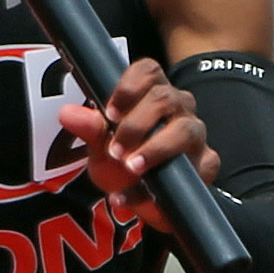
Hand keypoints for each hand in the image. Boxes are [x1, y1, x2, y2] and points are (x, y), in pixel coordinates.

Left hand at [59, 59, 217, 226]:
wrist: (142, 201)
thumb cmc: (124, 163)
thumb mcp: (102, 147)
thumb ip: (89, 128)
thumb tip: (66, 113)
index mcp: (152, 95)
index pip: (148, 71)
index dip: (129, 86)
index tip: (110, 113)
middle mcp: (178, 109)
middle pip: (164, 98)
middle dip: (135, 125)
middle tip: (115, 150)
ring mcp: (195, 135)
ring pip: (184, 130)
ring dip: (153, 149)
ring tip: (130, 166)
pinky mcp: (207, 164)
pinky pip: (188, 171)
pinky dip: (153, 188)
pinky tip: (130, 197)